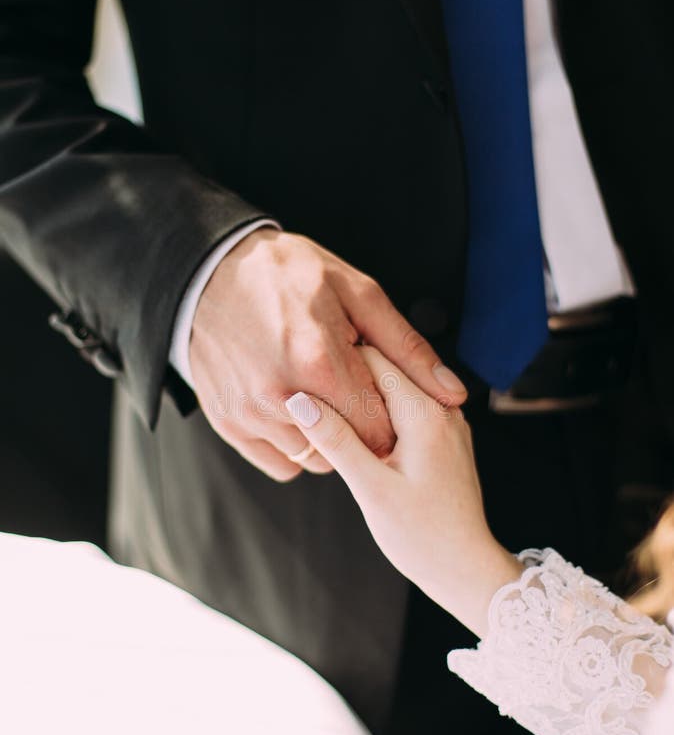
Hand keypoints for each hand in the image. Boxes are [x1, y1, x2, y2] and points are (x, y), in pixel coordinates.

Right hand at [190, 228, 466, 481]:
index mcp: (319, 362)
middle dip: (361, 427)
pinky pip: (280, 463)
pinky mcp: (228, 423)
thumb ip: (407, 349)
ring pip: (313, 460)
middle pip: (348, 449)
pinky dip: (295, 446)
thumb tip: (453, 393)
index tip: (386, 398)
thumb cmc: (290, 274)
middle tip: (352, 390)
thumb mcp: (358, 294)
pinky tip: (298, 411)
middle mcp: (281, 397)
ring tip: (320, 393)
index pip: (378, 429)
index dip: (390, 418)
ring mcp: (249, 414)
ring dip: (327, 438)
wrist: (211, 271)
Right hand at [285, 346, 521, 636]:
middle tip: (306, 396)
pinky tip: (355, 437)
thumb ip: (336, 440)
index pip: (373, 356)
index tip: (302, 370)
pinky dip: (378, 417)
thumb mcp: (372, 489)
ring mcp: (446, 422)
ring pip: (393, 390)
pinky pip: (404, 411)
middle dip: (345, 379)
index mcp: (427, 413)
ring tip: (326, 417)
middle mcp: (443, 408)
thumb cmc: (422, 537)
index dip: (334, 360)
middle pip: (383, 370)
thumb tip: (299, 401)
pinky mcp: (442, 438)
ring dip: (360, 400)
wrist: (466, 570)